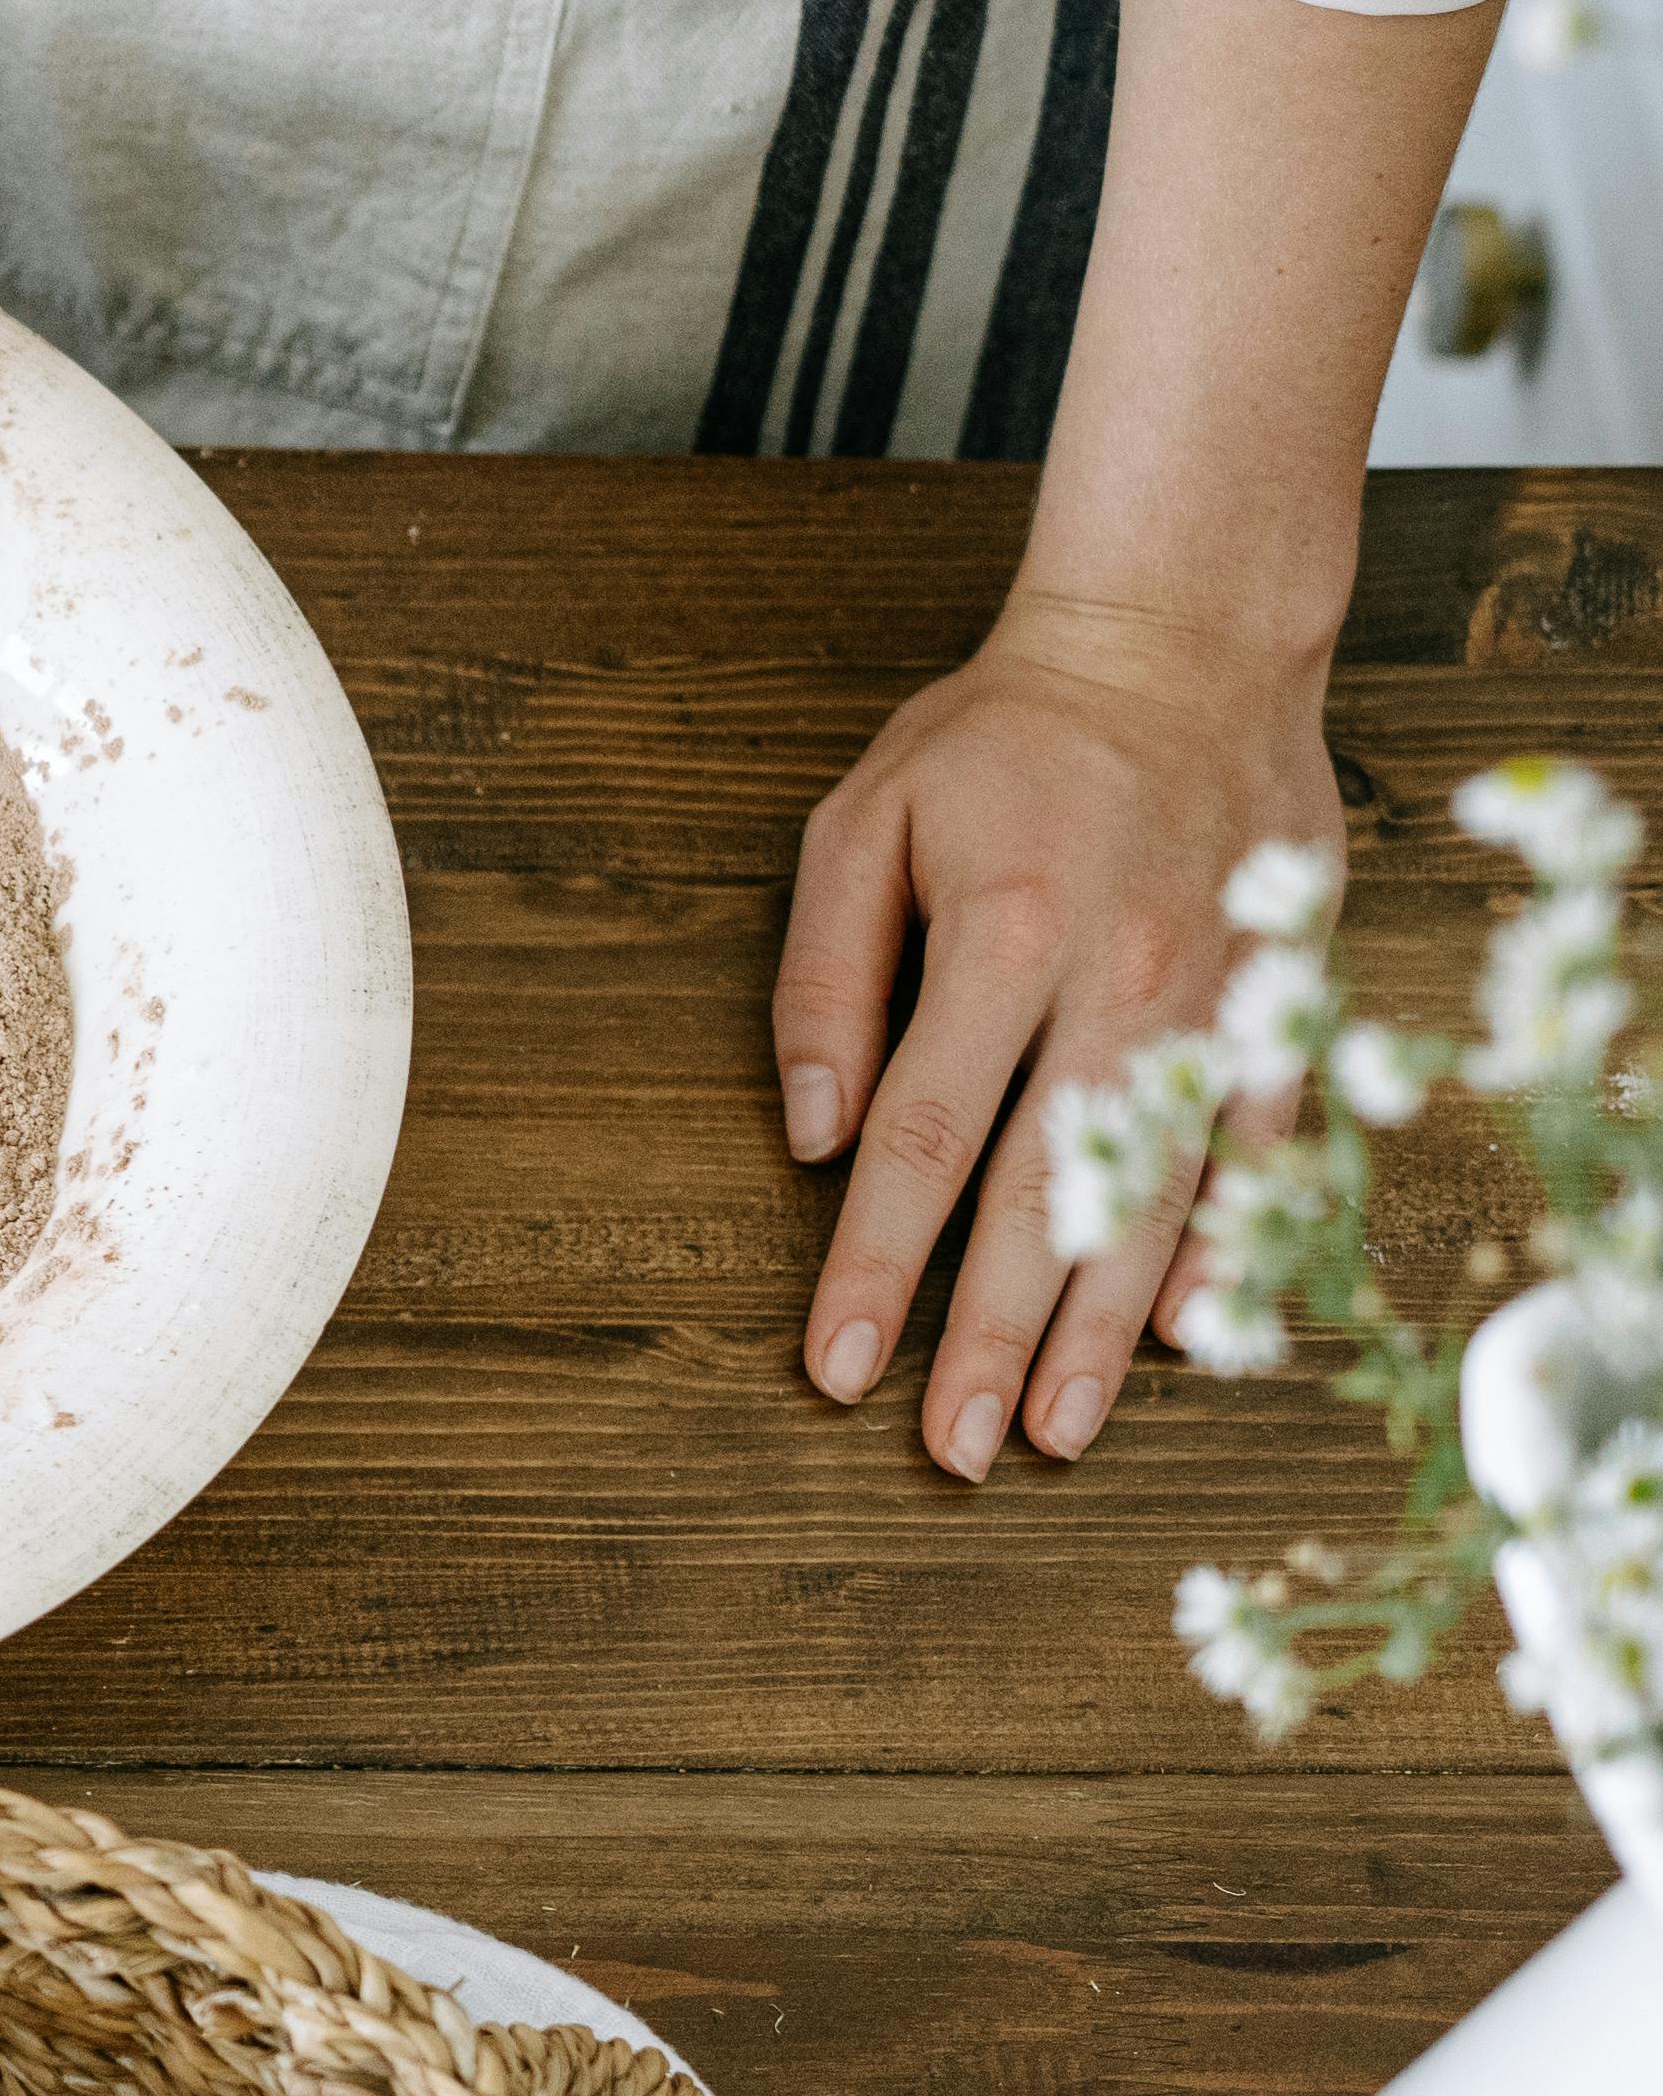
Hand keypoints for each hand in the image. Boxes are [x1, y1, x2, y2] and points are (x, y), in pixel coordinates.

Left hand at [774, 593, 1333, 1475]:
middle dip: (986, 1336)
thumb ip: (823, 981)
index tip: (836, 1367)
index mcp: (996, 936)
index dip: (874, 1268)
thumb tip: (813, 1136)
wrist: (1185, 645)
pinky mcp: (1283, 999)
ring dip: (1097, 1328)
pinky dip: (1221, 1243)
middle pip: (1041, 1197)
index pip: (922, 1143)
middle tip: (950, 1449)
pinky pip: (1258, 1146)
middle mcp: (1116, 981)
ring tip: (1053, 1430)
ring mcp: (1213, 999)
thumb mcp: (861, 823)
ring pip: (1156, 1196)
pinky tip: (1176, 1332)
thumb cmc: (1001, 738)